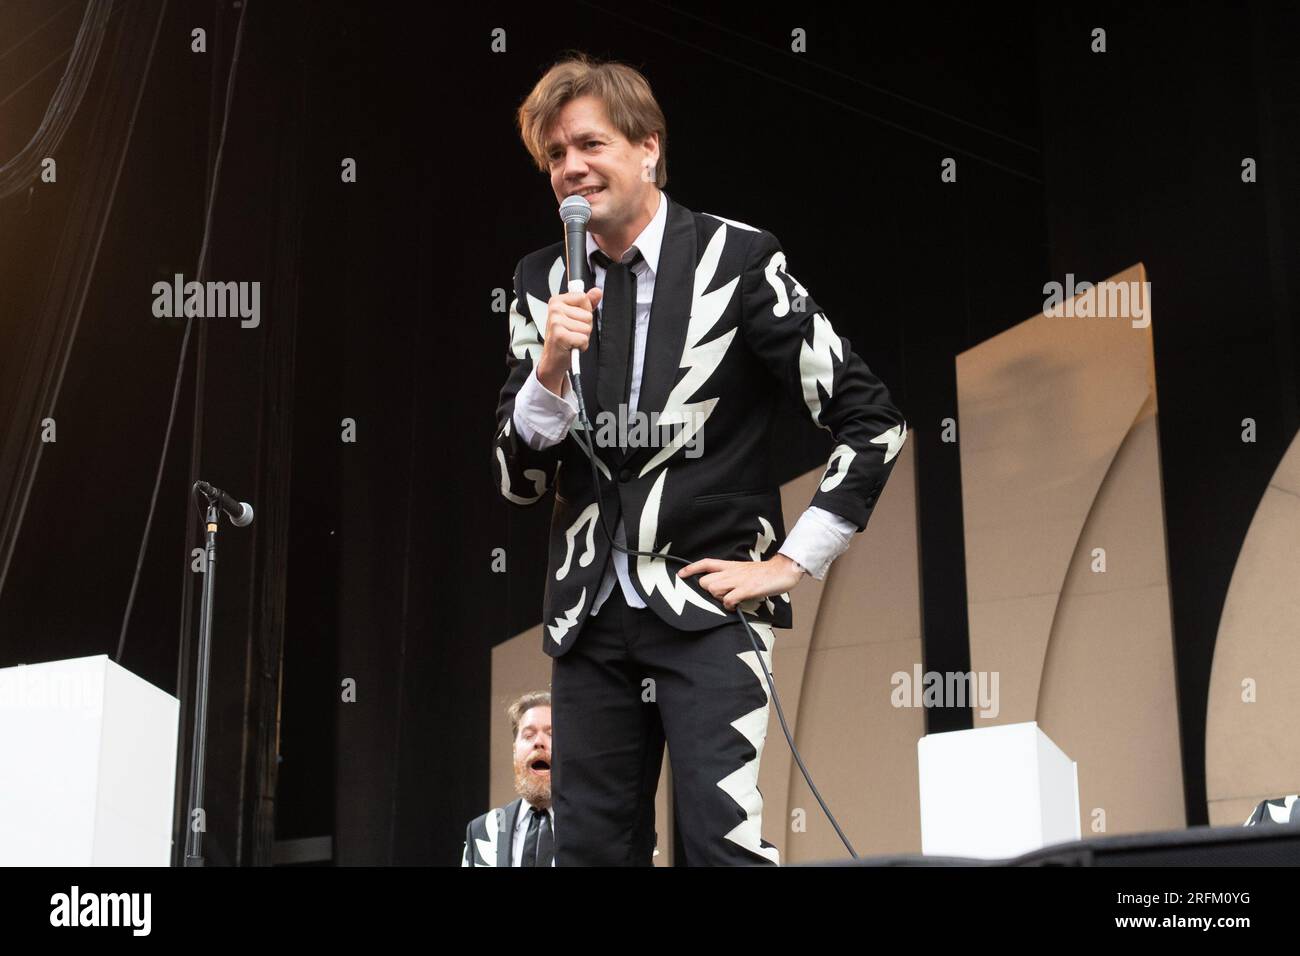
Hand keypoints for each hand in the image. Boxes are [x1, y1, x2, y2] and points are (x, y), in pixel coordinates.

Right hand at [537, 287, 602, 394]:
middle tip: (573, 332)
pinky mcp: (559, 335)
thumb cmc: (564, 337)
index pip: (583, 298)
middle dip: (585, 326)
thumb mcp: (576, 317)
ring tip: (572, 339)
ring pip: (587, 327)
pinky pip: (583, 338)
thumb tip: (597, 291)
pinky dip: (581, 345)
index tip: (575, 319)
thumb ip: (587, 303)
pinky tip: (571, 346)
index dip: (585, 311)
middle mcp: (554, 309)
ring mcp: (555, 322)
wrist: (553, 359)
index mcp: (557, 301)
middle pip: (587, 314)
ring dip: (583, 337)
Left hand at [676, 554, 804, 610]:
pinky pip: (728, 600)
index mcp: (730, 565)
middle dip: (709, 592)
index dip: (691, 569)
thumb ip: (731, 576)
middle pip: (705, 582)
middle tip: (721, 595)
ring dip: (718, 599)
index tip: (681, 575)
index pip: (706, 563)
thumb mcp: (744, 570)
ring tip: (730, 600)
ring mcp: (738, 580)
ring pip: (713, 590)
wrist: (783, 570)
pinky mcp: (747, 589)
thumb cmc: (764, 573)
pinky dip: (729, 606)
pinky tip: (735, 606)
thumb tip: (720, 587)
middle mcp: (731, 571)